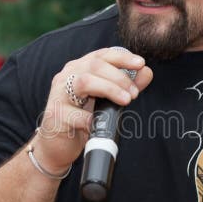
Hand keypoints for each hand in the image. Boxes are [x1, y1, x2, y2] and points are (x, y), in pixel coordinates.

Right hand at [34, 47, 152, 172]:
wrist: (58, 146)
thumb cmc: (83, 119)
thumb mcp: (105, 101)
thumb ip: (125, 85)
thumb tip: (147, 72)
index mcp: (79, 69)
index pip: (101, 55)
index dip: (122, 57)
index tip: (140, 63)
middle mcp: (66, 77)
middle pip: (95, 65)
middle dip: (119, 77)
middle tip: (134, 93)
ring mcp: (59, 95)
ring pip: (84, 82)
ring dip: (109, 89)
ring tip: (125, 101)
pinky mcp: (55, 115)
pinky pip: (75, 114)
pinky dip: (90, 119)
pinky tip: (98, 123)